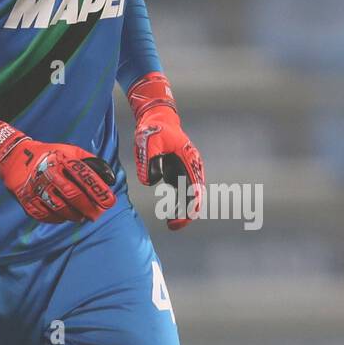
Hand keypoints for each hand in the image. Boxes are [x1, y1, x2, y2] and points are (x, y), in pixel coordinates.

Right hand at [0, 120, 115, 224]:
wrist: (15, 157)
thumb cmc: (50, 155)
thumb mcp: (70, 151)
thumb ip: (91, 162)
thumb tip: (110, 177)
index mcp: (62, 159)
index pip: (84, 176)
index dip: (99, 190)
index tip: (109, 202)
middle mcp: (48, 172)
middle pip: (72, 195)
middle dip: (87, 208)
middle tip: (95, 216)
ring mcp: (36, 187)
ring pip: (58, 208)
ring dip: (73, 216)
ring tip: (80, 217)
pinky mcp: (26, 198)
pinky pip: (44, 215)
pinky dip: (56, 219)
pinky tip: (63, 217)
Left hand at [127, 72, 204, 229]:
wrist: (156, 118)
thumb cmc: (153, 128)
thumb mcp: (148, 141)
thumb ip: (149, 161)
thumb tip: (151, 181)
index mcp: (189, 160)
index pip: (194, 188)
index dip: (189, 206)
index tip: (179, 218)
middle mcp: (191, 167)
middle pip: (194, 195)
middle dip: (186, 213)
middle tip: (173, 227)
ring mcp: (185, 170)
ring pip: (188, 196)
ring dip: (182, 211)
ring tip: (172, 225)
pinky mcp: (176, 172)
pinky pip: (180, 193)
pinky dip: (177, 205)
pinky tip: (169, 216)